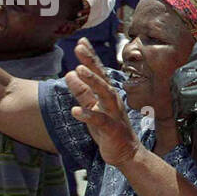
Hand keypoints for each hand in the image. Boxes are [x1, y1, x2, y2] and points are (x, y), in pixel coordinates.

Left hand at [66, 40, 142, 166]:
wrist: (126, 154)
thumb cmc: (108, 130)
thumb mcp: (92, 108)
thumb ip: (82, 92)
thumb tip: (70, 72)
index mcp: (107, 95)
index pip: (98, 72)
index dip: (90, 57)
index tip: (81, 42)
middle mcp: (112, 101)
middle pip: (102, 78)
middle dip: (91, 63)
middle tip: (79, 48)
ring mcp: (114, 115)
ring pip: (105, 95)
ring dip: (92, 83)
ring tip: (78, 70)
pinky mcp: (112, 130)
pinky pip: (101, 121)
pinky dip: (88, 116)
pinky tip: (75, 111)